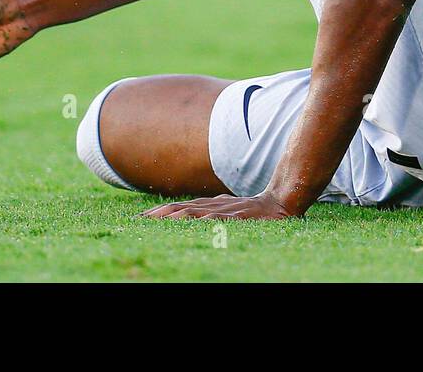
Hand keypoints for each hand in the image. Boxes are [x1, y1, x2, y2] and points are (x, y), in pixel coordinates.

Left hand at [140, 191, 302, 219]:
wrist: (284, 200)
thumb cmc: (255, 209)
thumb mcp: (230, 211)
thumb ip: (213, 213)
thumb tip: (192, 218)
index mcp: (210, 205)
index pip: (179, 207)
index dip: (159, 213)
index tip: (139, 220)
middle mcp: (215, 206)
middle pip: (181, 208)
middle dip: (159, 215)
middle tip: (138, 222)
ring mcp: (226, 210)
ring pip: (195, 212)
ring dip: (174, 216)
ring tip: (156, 221)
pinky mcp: (240, 217)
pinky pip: (219, 218)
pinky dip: (204, 219)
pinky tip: (193, 222)